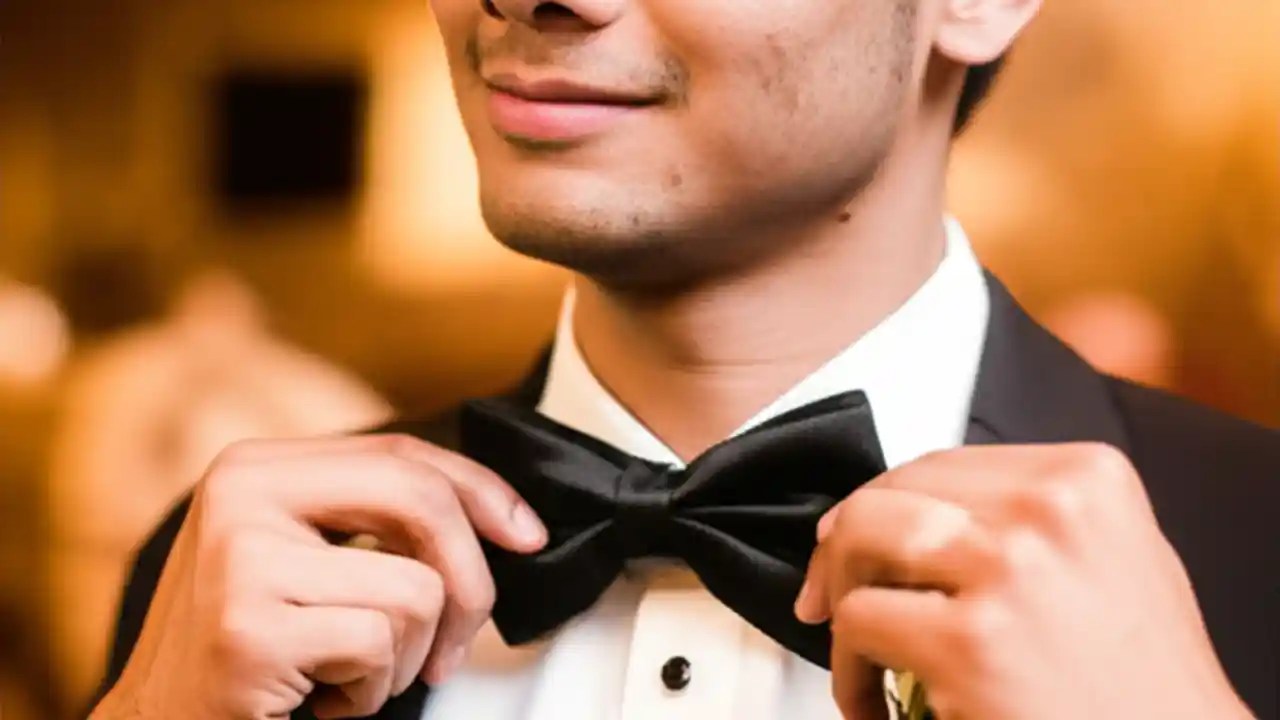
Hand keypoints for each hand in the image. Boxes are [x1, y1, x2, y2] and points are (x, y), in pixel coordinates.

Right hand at [90, 434, 546, 719]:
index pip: (402, 455)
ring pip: (414, 592)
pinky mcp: (248, 627)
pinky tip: (320, 701)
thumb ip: (368, 523)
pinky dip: (369, 694)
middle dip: (470, 581)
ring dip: (402, 660)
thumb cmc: (246, 653)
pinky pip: (377, 648)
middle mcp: (242, 493)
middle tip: (460, 643)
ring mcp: (241, 558)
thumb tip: (493, 522)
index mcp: (257, 466)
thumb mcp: (300, 561)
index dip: (481, 490)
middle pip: (421, 501)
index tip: (526, 533)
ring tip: (347, 677)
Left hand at [794, 444, 1252, 719]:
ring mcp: (1008, 570)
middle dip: (841, 545)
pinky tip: (874, 700)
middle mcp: (1048, 510)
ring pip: (861, 539)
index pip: (942, 465)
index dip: (883, 502)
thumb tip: (923, 513)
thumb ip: (1031, 518)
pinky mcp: (970, 642)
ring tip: (850, 645)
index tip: (853, 534)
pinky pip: (857, 625)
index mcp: (1086, 478)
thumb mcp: (1113, 559)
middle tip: (827, 590)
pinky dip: (847, 669)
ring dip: (837, 595)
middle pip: (892, 493)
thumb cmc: (1143, 685)